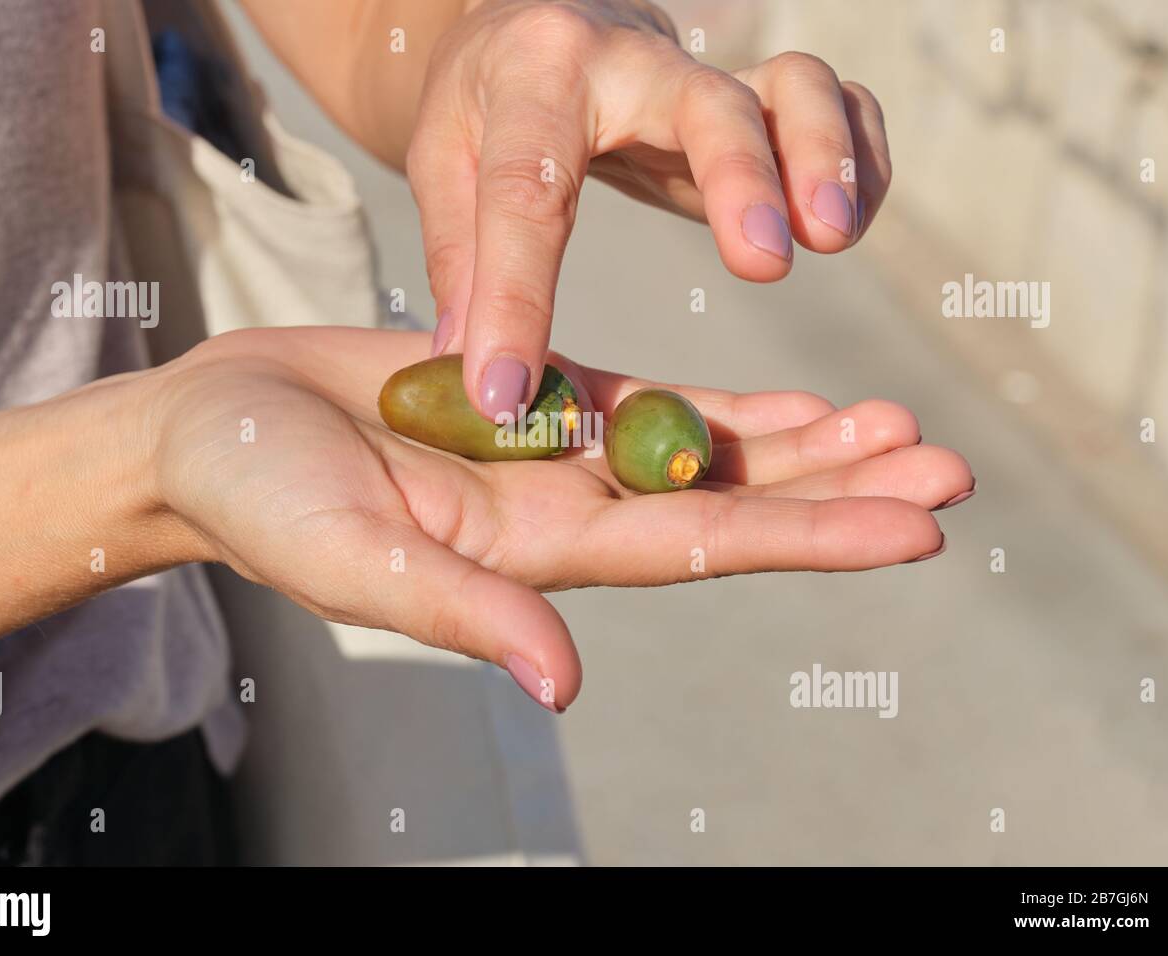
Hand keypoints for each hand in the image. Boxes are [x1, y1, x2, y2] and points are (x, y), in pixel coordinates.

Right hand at [150, 327, 966, 711]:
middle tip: (951, 468)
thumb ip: (464, 612)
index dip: (808, 535)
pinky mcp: (528, 399)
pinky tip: (790, 401)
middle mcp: (561, 511)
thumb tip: (565, 683)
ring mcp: (549, 453)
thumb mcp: (355, 560)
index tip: (914, 524)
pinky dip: (721, 403)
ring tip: (900, 425)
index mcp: (531, 554)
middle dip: (839, 487)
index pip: (698, 547)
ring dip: (802, 440)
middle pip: (727, 501)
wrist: (216, 427)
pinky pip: (646, 400)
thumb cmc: (260, 498)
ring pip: (702, 448)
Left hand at [409, 0, 890, 420]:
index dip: (515, 301)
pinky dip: (860, 157)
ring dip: (826, 158)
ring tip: (832, 239)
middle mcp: (634, 61)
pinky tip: (847, 223)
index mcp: (535, 76)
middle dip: (739, 178)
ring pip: (795, 86)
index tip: (506, 396)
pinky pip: (840, 105)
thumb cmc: (489, 106)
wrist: (544, 22)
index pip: (527, 192)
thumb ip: (459, 257)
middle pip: (704, 103)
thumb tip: (461, 373)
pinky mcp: (760, 97)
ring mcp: (710, 74)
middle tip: (763, 265)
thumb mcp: (444, 158)